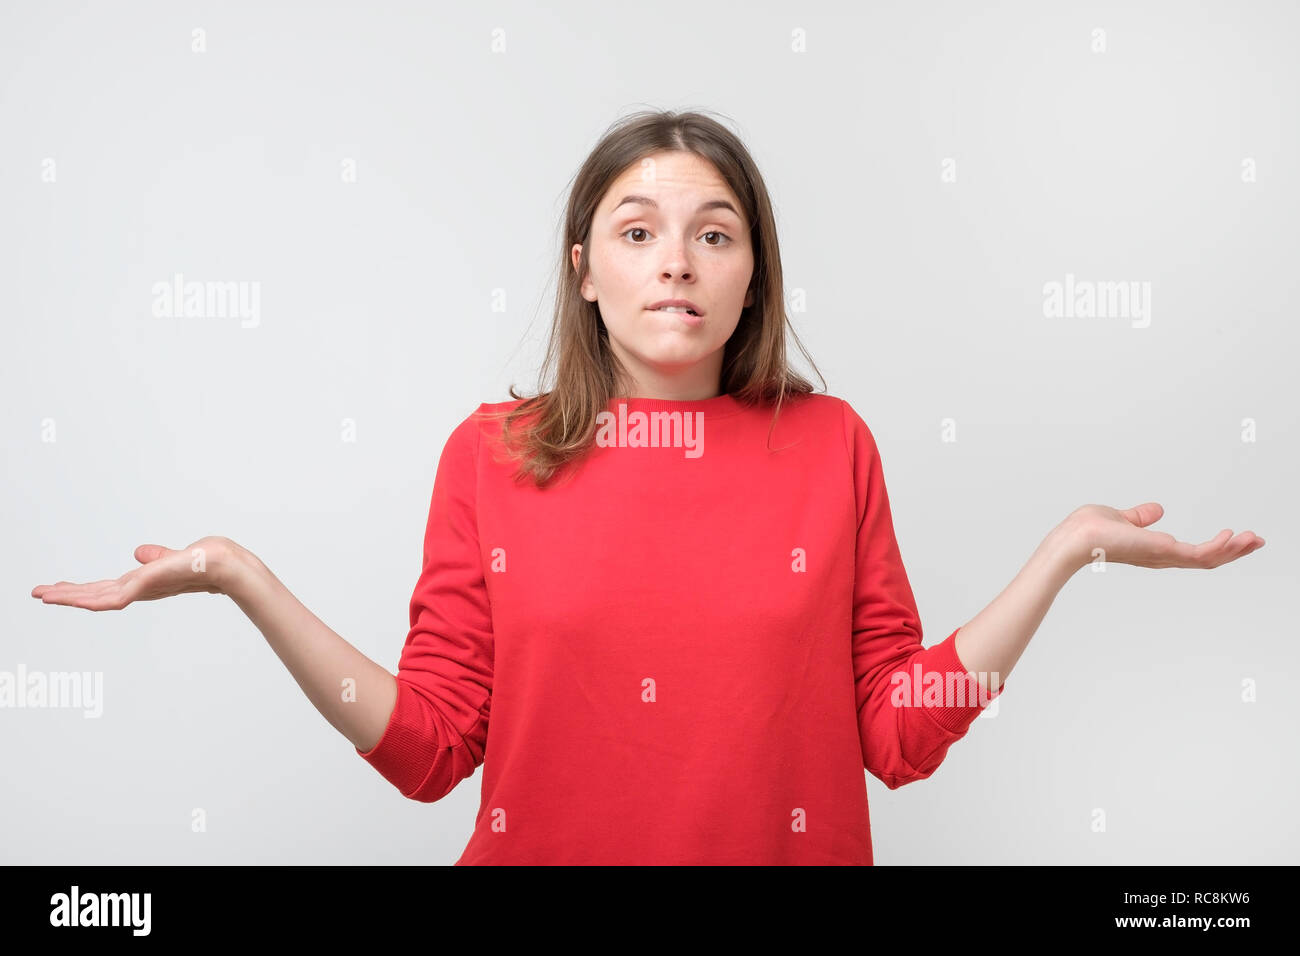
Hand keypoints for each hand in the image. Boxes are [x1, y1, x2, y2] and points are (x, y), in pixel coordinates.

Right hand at [31, 536, 236, 610]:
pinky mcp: (147, 587)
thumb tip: (139, 553)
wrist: (225, 564)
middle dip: (67, 595)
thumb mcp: (174, 557)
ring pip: (98, 598)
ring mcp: (143, 589)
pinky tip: (75, 600)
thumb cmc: (208, 561)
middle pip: (96, 594)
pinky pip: (114, 598)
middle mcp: (141, 589)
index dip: (82, 589)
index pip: (106, 588)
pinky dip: (93, 600)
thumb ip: (156, 558)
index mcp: (144, 583)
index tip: (58, 588)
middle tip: (38, 594)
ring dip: (70, 597)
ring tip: (43, 595)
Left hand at [1067, 503, 1264, 569]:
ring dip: (1234, 550)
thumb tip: (1157, 510)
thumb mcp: (1121, 517)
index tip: (1235, 537)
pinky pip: (1198, 555)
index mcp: (1153, 549)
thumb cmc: (1088, 530)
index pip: (1191, 552)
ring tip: (1254, 540)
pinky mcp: (1162, 552)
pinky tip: (1232, 537)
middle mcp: (1161, 557)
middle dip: (1233, 551)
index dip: (1215, 547)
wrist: (1074, 539)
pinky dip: (1218, 547)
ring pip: (1208, 559)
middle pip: (1206, 559)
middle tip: (1256, 541)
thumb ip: (1140, 517)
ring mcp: (1163, 557)